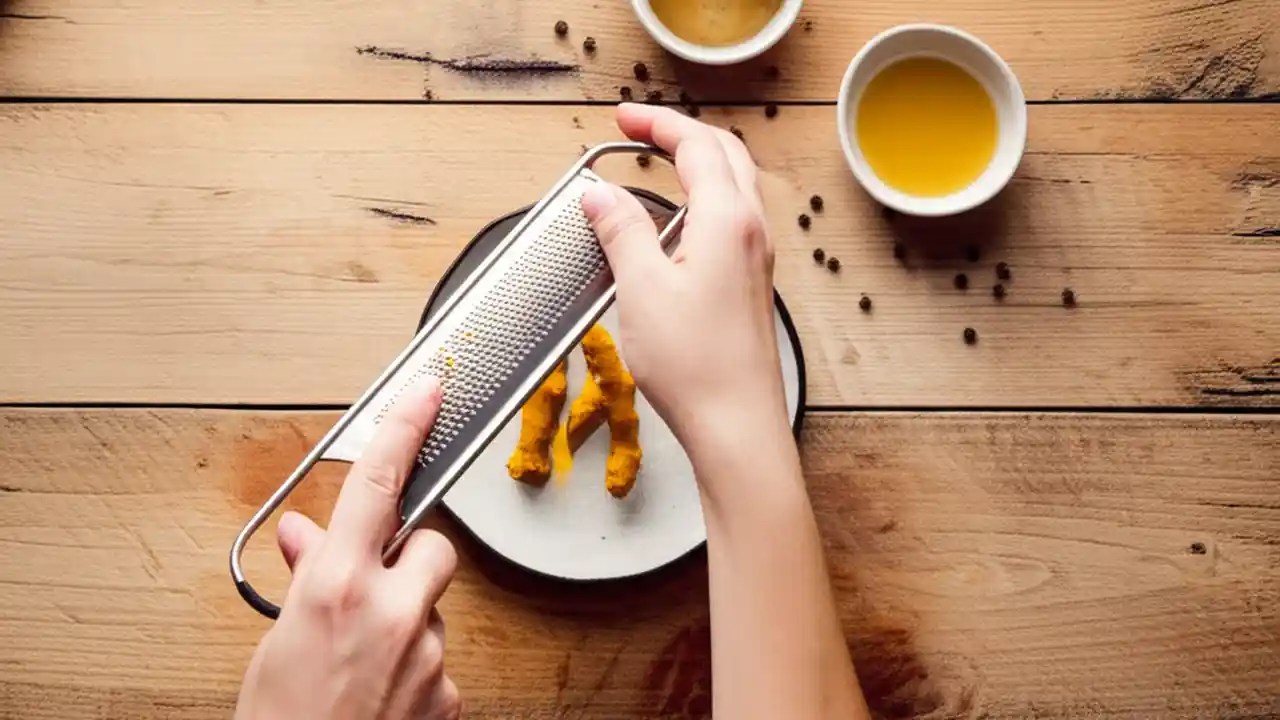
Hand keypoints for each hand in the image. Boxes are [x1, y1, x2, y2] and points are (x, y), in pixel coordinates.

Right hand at [235, 379, 461, 719]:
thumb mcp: (278, 637)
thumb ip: (303, 576)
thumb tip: (305, 534)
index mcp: (337, 586)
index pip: (379, 484)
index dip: (406, 428)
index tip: (430, 392)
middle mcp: (392, 610)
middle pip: (432, 546)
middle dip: (407, 560)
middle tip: (373, 592)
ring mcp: (428, 652)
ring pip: (436, 607)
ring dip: (408, 621)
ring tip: (363, 663)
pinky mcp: (450, 691)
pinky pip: (442, 657)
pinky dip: (417, 667)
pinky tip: (381, 692)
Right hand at [581, 104, 787, 457]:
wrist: (738, 427)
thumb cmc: (696, 366)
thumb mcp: (641, 288)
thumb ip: (620, 231)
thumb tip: (600, 195)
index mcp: (728, 220)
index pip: (696, 146)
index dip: (657, 124)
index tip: (623, 118)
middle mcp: (752, 232)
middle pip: (726, 154)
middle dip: (682, 134)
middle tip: (639, 132)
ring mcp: (757, 260)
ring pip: (734, 188)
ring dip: (698, 165)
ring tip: (656, 167)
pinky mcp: (751, 286)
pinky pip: (732, 222)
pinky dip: (703, 202)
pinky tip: (675, 225)